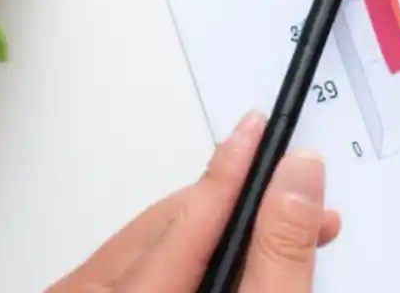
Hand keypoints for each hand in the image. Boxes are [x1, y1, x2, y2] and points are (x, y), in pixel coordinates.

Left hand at [47, 110, 340, 292]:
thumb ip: (279, 249)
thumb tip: (299, 174)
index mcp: (136, 291)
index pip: (194, 208)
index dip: (236, 164)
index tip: (259, 123)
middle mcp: (94, 290)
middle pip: (173, 224)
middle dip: (242, 208)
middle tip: (306, 207)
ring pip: (154, 244)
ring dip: (217, 236)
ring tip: (276, 245)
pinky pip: (133, 266)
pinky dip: (180, 259)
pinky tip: (221, 266)